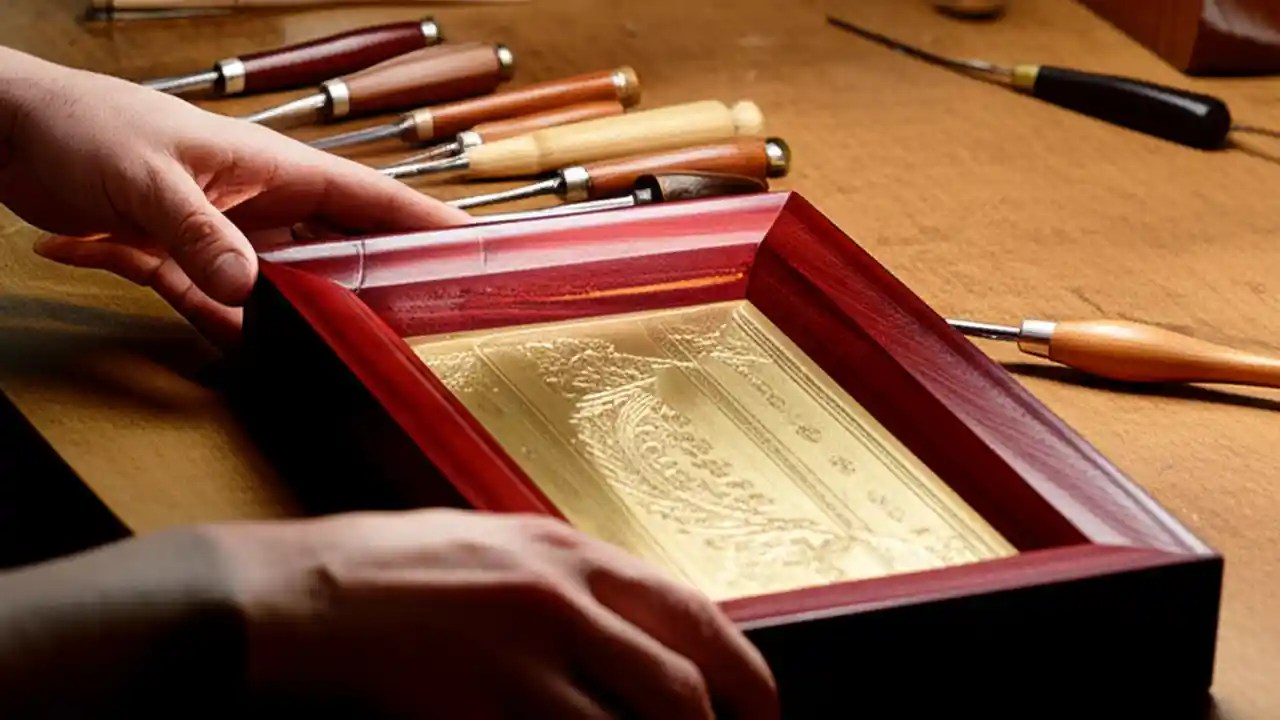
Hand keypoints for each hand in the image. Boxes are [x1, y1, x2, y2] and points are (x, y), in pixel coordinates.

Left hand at [0, 49, 468, 345]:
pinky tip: (239, 343)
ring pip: (286, 286)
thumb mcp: (148, 180)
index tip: (471, 252)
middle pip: (341, 251)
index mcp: (273, 169)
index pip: (369, 199)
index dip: (423, 225)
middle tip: (417, 329)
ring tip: (335, 352)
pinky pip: (224, 303)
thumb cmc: (83, 125)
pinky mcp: (185, 258)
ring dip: (299, 317)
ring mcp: (225, 233)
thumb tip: (249, 291)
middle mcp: (261, 203)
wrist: (9, 132)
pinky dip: (228, 324)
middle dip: (376, 287)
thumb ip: (200, 235)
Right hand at [210, 509, 779, 718]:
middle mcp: (560, 597)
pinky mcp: (487, 705)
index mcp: (564, 552)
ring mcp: (525, 655)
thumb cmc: (379, 569)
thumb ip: (559, 583)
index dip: (739, 668)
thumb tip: (615, 626)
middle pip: (678, 684)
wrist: (294, 598)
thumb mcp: (487, 547)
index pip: (688, 609)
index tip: (760, 708)